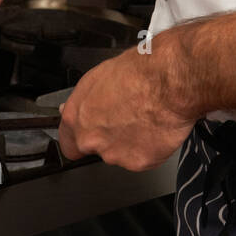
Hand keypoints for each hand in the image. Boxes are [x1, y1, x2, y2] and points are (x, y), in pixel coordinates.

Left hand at [57, 42, 194, 170]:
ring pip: (121, 154)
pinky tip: (155, 127)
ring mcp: (115, 154)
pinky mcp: (138, 162)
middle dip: (109, 139)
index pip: (68, 143)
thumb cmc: (138, 72)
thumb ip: (85, 100)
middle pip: (96, 149)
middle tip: (127, 119)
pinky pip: (143, 158)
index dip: (82, 137)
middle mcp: (92, 139)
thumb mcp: (100, 76)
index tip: (91, 134)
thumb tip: (77, 106)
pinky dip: (150, 148)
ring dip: (131, 143)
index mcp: (77, 117)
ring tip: (145, 118)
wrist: (167, 81)